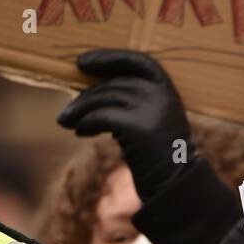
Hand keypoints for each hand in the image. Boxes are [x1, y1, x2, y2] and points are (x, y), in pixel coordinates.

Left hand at [57, 49, 193, 201]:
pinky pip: (102, 117)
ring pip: (104, 99)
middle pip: (114, 83)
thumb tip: (93, 91)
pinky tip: (80, 131)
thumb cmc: (160, 156)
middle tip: (68, 111)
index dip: (108, 58)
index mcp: (168, 90)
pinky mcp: (138, 126)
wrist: (176, 185)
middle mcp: (161, 95)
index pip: (137, 61)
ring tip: (66, 121)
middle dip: (86, 95)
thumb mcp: (155, 121)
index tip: (82, 62)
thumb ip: (136, 103)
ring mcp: (151, 110)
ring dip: (80, 110)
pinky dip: (86, 123)